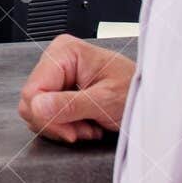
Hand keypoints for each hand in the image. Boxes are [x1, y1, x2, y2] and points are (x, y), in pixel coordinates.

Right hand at [17, 34, 133, 142]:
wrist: (149, 99)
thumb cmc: (134, 90)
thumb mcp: (105, 100)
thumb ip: (71, 104)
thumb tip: (39, 106)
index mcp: (65, 52)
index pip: (33, 91)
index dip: (47, 116)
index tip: (71, 130)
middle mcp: (56, 61)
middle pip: (31, 103)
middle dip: (58, 123)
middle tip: (85, 128)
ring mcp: (56, 77)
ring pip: (37, 112)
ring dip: (63, 127)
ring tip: (89, 125)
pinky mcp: (58, 91)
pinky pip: (46, 116)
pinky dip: (65, 126)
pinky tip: (86, 123)